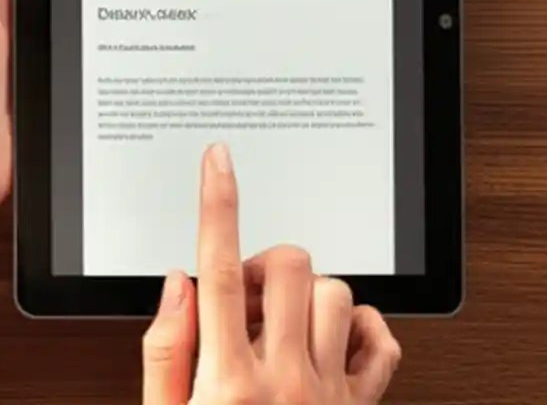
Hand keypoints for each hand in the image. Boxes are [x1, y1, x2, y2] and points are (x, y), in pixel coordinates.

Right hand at [142, 144, 402, 404]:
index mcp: (228, 383)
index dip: (218, 206)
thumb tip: (179, 286)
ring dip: (306, 295)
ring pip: (335, 294)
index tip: (218, 164)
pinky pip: (381, 342)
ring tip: (281, 325)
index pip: (221, 273)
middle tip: (245, 297)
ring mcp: (329, 395)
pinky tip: (331, 338)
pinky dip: (361, 327)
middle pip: (287, 268)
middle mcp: (285, 383)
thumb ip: (165, 352)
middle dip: (262, 266)